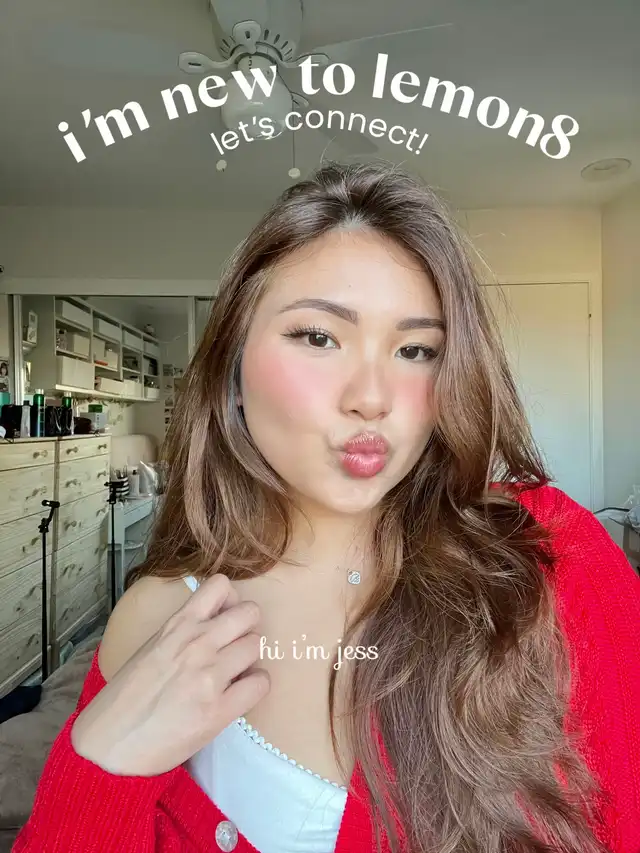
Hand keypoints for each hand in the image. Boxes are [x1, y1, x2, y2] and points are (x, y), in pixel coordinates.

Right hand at [71, 574, 268, 775]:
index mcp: (176, 626)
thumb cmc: (125, 698)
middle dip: (247, 627)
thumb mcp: (150, 649)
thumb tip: (215, 623)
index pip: (219, 585)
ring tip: (235, 673)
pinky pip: (260, 683)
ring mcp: (209, 675)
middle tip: (235, 646)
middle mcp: (196, 643)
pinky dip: (255, 687)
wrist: (108, 746)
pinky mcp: (219, 709)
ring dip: (249, 658)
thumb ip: (182, 633)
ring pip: (256, 645)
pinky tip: (240, 694)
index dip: (229, 599)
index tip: (225, 616)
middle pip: (250, 612)